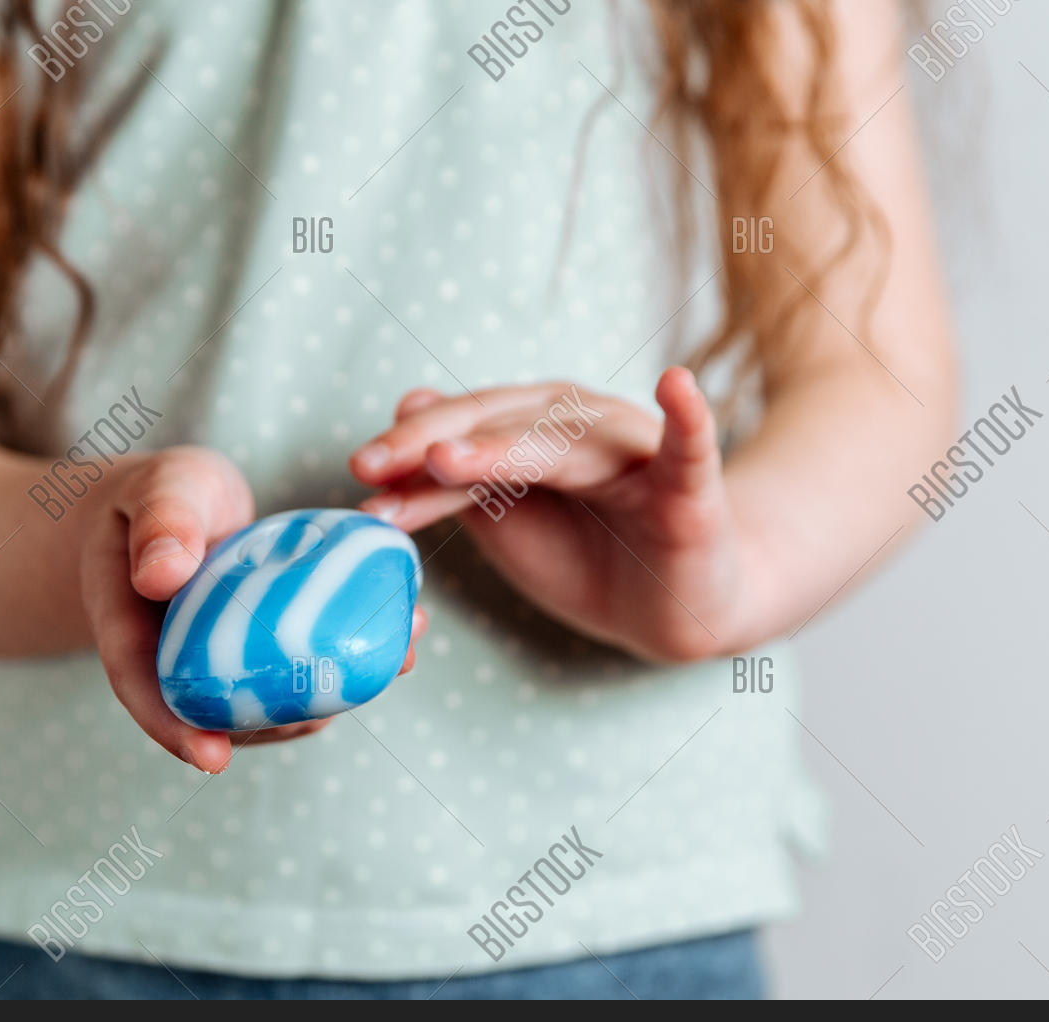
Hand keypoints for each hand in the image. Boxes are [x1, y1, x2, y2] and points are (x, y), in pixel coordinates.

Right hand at [78, 446, 425, 772]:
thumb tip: (162, 575)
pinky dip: (344, 656)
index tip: (213, 759)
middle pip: (218, 709)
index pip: (142, 687)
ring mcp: (230, 661)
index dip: (174, 728)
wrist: (175, 505)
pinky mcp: (269, 648)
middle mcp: (181, 661)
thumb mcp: (158, 492)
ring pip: (271, 692)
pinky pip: (303, 661)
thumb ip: (161, 524)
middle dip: (277, 722)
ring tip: (393, 663)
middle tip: (328, 716)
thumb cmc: (156, 498)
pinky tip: (399, 637)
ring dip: (329, 693)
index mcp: (133, 630)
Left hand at [350, 368, 745, 662]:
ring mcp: (634, 454)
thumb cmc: (589, 557)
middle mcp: (582, 427)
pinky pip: (691, 450)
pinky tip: (675, 385)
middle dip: (432, 444)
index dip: (406, 452)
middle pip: (500, 426)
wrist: (677, 609)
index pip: (460, 435)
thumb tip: (407, 403)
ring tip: (447, 458)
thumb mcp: (507, 522)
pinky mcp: (689, 491)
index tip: (357, 474)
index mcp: (535, 431)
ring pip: (565, 445)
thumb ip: (459, 474)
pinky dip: (687, 419)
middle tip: (372, 463)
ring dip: (503, 448)